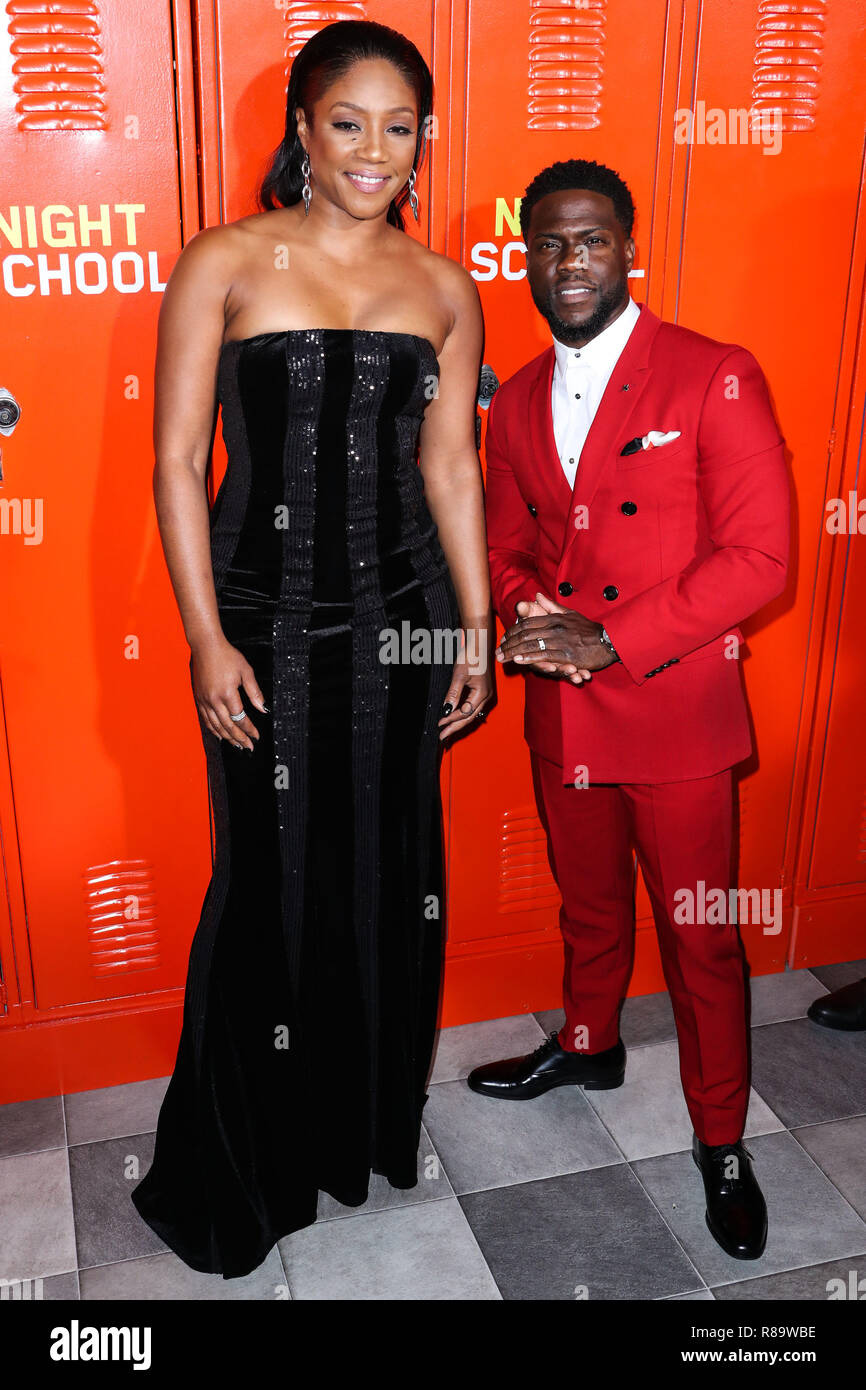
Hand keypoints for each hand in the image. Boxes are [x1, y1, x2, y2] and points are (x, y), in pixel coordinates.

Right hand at [191, 636, 266, 748]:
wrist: (206, 646)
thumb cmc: (228, 656)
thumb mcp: (246, 671)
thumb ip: (254, 692)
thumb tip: (263, 709)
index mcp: (227, 693)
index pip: (240, 718)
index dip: (249, 729)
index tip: (256, 736)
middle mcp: (214, 700)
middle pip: (228, 726)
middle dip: (239, 738)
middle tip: (248, 747)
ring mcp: (204, 700)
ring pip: (216, 725)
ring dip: (227, 737)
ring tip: (237, 745)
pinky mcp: (199, 698)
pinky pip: (206, 719)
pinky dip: (213, 730)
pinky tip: (220, 735)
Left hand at [438, 628, 494, 740]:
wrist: (479, 644)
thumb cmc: (471, 656)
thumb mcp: (459, 675)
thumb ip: (453, 694)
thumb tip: (446, 710)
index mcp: (482, 694)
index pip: (464, 713)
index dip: (451, 719)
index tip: (440, 724)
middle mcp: (486, 697)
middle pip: (469, 718)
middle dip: (455, 727)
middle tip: (442, 737)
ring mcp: (485, 695)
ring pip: (471, 714)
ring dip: (458, 722)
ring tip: (447, 730)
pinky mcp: (482, 692)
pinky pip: (472, 707)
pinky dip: (462, 714)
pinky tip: (455, 717)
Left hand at [496, 592, 616, 682]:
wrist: (609, 641)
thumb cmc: (588, 630)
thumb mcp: (570, 614)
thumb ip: (551, 606)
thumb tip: (537, 595)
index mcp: (554, 618)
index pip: (527, 623)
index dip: (513, 632)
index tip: (504, 639)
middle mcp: (555, 627)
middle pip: (525, 634)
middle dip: (509, 644)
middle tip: (497, 652)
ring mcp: (560, 641)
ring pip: (531, 645)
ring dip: (514, 652)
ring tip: (502, 658)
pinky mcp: (567, 655)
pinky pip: (544, 655)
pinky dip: (530, 657)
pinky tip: (519, 660)